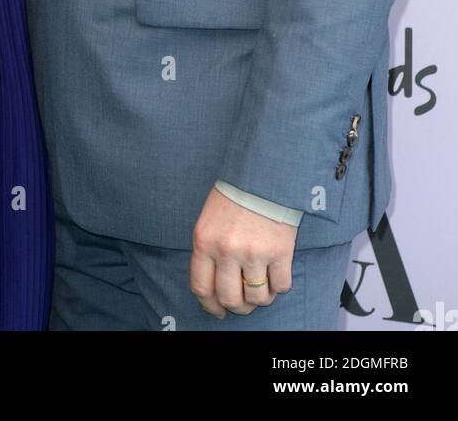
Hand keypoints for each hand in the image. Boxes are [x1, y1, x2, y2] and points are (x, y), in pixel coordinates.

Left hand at [189, 186, 298, 317]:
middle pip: (230, 299)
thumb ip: (208, 251)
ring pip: (257, 298)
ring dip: (261, 298)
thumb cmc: (233, 197)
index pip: (201, 288)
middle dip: (238, 306)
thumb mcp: (208, 221)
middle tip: (244, 301)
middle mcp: (226, 251)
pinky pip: (282, 286)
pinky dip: (280, 286)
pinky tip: (277, 273)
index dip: (210, 306)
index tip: (218, 310)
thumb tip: (214, 287)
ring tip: (262, 286)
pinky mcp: (280, 252)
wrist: (262, 174)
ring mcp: (254, 253)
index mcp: (204, 242)